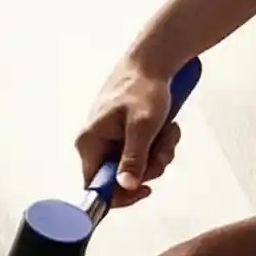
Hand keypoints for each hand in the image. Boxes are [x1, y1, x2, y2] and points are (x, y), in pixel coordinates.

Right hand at [76, 56, 181, 207]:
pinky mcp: (122, 137)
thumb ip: (133, 158)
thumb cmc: (143, 87)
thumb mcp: (143, 125)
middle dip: (148, 166)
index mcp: (89, 143)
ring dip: (157, 155)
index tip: (145, 189)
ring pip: (135, 167)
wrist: (152, 61)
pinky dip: (157, 146)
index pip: (95, 187)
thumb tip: (126, 186)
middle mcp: (94, 146)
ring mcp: (108, 142)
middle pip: (120, 178)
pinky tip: (164, 129)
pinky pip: (140, 155)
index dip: (120, 194)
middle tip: (163, 148)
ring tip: (167, 132)